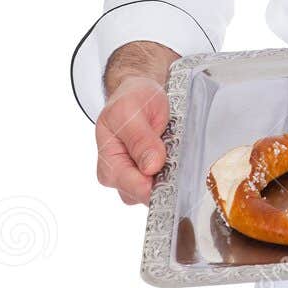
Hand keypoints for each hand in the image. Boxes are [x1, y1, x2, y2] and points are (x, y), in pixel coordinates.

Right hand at [96, 41, 176, 205]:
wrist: (139, 92)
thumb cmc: (130, 100)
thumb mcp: (130, 110)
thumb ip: (140, 139)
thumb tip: (150, 167)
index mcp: (109, 165)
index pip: (134, 187)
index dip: (155, 184)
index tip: (173, 170)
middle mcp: (120, 177)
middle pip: (147, 194)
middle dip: (165, 178)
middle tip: (176, 152)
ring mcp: (137, 178)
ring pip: (159, 191)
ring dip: (173, 174)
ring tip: (175, 148)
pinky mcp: (152, 175)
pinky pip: (168, 182)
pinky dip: (176, 171)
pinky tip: (177, 154)